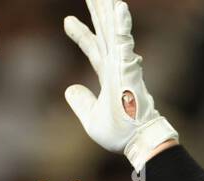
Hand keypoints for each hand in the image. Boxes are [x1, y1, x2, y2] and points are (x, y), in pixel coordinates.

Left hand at [64, 0, 177, 170]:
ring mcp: (123, 65)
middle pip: (102, 30)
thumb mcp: (91, 118)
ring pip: (112, 30)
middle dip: (97, 10)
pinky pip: (123, 43)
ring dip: (108, 9)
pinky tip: (119, 6)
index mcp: (108, 75)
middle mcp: (116, 65)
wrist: (136, 142)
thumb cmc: (120, 133)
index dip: (80, 33)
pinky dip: (121, 25)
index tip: (67, 21)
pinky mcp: (129, 69)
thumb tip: (70, 89)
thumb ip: (81, 102)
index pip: (92, 48)